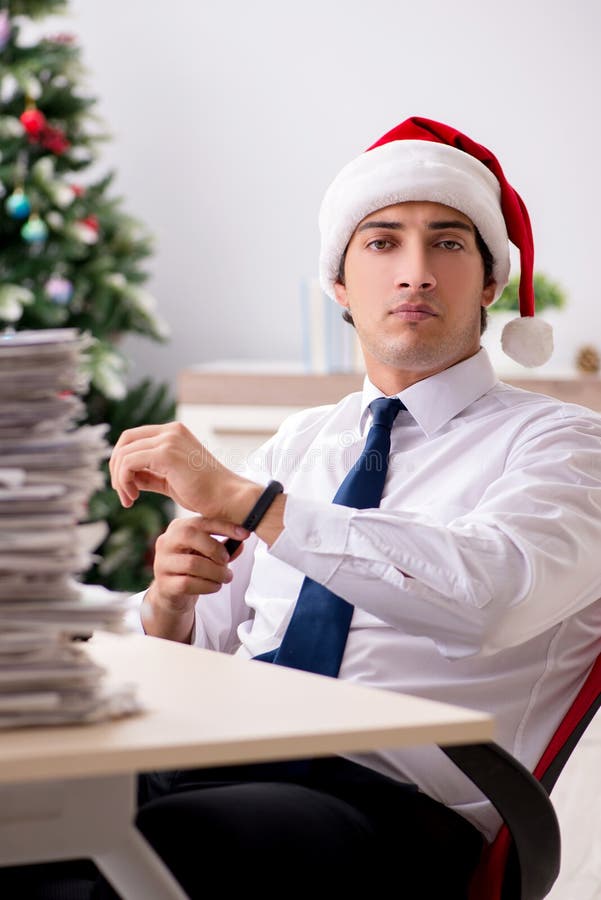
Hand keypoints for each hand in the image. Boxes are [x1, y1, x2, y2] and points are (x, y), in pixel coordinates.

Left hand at [109, 422, 246, 515]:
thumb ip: (149, 474)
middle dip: (116, 468)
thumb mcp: (171, 481)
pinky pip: (128, 463)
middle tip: (123, 493)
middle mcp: (171, 431)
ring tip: (129, 499)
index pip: (134, 438)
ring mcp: (169, 439)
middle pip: (125, 441)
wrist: (227, 498)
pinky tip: (133, 497)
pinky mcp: (166, 453)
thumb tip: (125, 477)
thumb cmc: (205, 494)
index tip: (127, 487)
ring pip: (123, 453)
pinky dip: (123, 481)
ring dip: (119, 479)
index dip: (123, 461)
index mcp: (174, 433)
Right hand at [151, 515, 248, 607]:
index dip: (224, 526)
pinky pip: (188, 583)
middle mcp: (166, 542)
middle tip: (226, 560)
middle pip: (189, 535)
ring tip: (226, 577)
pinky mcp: (164, 584)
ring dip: (216, 572)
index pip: (201, 521)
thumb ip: (224, 547)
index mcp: (178, 528)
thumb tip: (240, 543)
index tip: (244, 534)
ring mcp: (162, 563)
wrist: (172, 592)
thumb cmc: (192, 566)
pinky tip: (215, 586)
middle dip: (214, 547)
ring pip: (192, 563)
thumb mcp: (208, 553)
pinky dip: (208, 586)